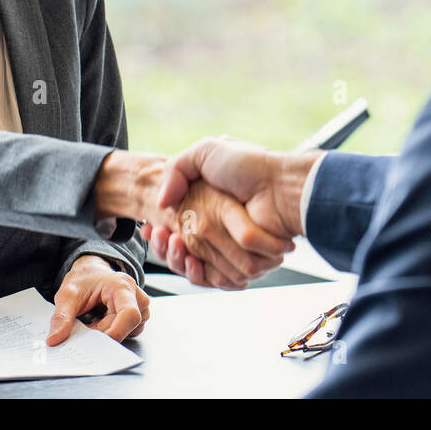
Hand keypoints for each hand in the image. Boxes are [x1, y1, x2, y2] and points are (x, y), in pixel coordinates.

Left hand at [47, 254, 149, 345]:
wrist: (92, 274)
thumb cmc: (85, 280)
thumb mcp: (68, 294)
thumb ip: (62, 317)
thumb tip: (55, 339)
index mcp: (123, 286)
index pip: (130, 315)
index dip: (116, 332)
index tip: (96, 342)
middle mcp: (137, 297)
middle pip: (125, 327)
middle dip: (102, 332)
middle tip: (85, 323)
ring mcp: (140, 309)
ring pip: (126, 333)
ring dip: (106, 332)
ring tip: (93, 318)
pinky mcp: (137, 319)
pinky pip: (126, 334)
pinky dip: (109, 332)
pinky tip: (100, 321)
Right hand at [94, 146, 291, 288]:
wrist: (280, 188)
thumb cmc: (249, 166)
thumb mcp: (206, 151)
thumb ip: (176, 169)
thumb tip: (162, 202)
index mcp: (209, 203)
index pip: (176, 225)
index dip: (159, 229)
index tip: (151, 226)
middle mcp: (217, 227)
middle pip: (179, 248)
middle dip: (163, 244)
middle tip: (158, 233)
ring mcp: (229, 247)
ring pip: (191, 265)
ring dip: (175, 258)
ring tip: (173, 241)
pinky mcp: (240, 264)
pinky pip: (212, 278)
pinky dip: (196, 273)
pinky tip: (188, 259)